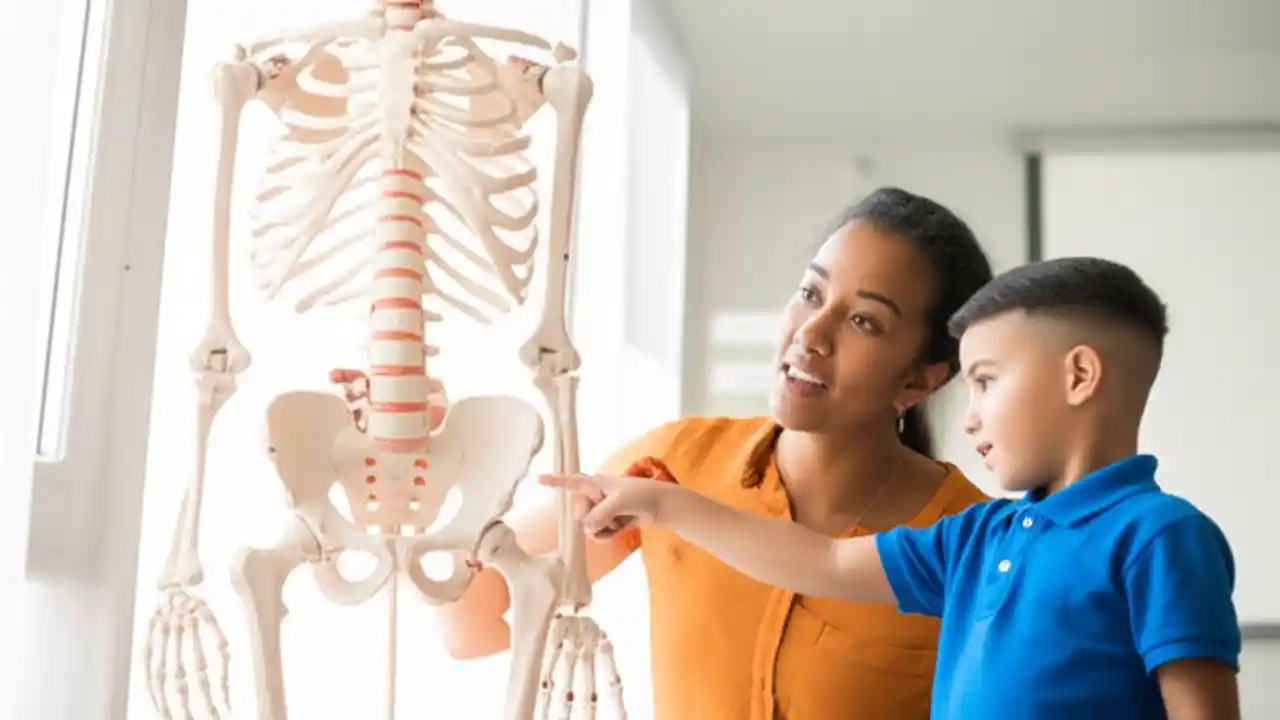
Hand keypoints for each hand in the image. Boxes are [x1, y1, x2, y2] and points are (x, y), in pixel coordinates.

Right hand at [538, 473, 669, 538]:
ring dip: (600, 528)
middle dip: (589, 519)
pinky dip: (606, 534)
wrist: (662, 505)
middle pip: (579, 511)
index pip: (572, 482)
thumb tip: (586, 530)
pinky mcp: (611, 521)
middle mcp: (597, 495)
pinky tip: (618, 529)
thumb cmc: (640, 496)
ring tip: (617, 523)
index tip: (539, 479)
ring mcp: (604, 509)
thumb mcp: (618, 502)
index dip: (555, 481)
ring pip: (589, 525)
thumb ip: (599, 515)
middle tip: (606, 517)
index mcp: (596, 483)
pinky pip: (599, 532)